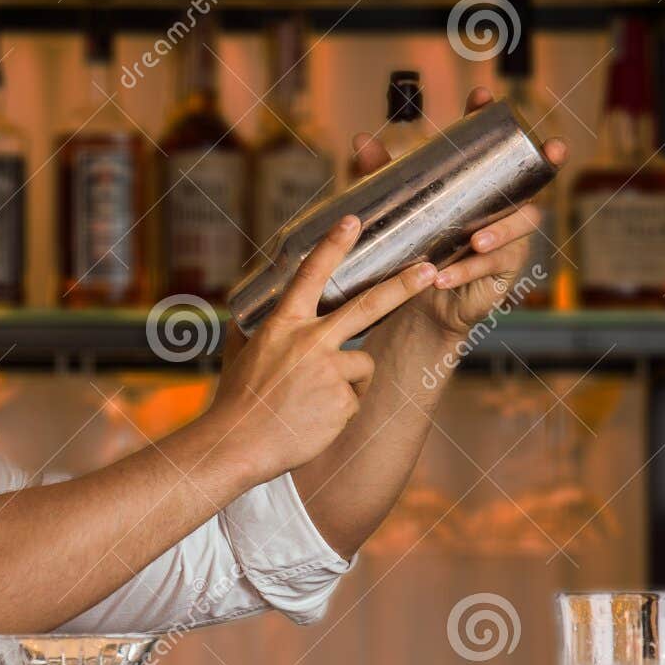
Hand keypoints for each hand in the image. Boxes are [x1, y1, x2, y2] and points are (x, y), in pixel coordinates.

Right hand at [210, 215, 436, 479]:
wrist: (237, 444)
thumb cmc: (235, 402)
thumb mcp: (239, 355)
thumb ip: (252, 331)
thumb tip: (247, 315)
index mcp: (283, 326)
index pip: (310, 275)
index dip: (333, 245)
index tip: (353, 220)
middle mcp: (310, 341)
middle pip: (368, 306)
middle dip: (402, 286)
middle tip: (428, 271)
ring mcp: (329, 371)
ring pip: (363, 365)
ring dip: (349, 381)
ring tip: (314, 402)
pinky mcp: (343, 401)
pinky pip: (356, 398)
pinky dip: (340, 410)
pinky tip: (315, 420)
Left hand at [349, 86, 569, 337]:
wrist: (421, 303)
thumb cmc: (419, 250)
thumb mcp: (400, 212)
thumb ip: (385, 179)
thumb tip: (361, 139)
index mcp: (482, 187)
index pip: (491, 146)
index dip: (491, 120)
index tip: (480, 96)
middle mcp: (503, 207)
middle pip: (530, 181)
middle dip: (544, 162)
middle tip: (552, 146)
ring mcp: (510, 239)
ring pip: (519, 226)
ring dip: (499, 232)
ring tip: (474, 241)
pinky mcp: (505, 271)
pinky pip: (493, 267)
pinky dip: (467, 272)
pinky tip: (444, 278)